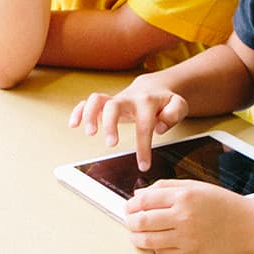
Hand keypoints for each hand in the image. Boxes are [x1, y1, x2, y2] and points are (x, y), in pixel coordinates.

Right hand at [68, 79, 188, 170]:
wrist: (154, 88)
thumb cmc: (165, 101)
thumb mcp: (179, 105)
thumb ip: (174, 114)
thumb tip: (158, 126)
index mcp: (147, 101)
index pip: (144, 125)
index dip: (143, 147)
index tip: (143, 165)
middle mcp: (129, 98)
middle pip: (114, 106)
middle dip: (110, 124)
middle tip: (111, 144)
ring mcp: (115, 99)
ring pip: (97, 100)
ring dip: (90, 115)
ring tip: (90, 133)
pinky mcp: (106, 102)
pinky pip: (88, 102)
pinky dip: (79, 111)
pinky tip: (74, 124)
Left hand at [123, 179, 253, 253]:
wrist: (249, 227)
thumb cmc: (225, 205)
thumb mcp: (196, 186)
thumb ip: (166, 187)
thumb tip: (140, 194)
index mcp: (184, 195)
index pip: (144, 200)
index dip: (132, 204)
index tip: (130, 206)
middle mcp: (183, 216)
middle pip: (141, 220)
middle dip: (130, 221)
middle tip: (130, 220)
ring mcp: (185, 237)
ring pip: (147, 240)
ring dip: (136, 237)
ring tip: (136, 234)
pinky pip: (161, 252)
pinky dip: (154, 247)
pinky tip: (156, 241)